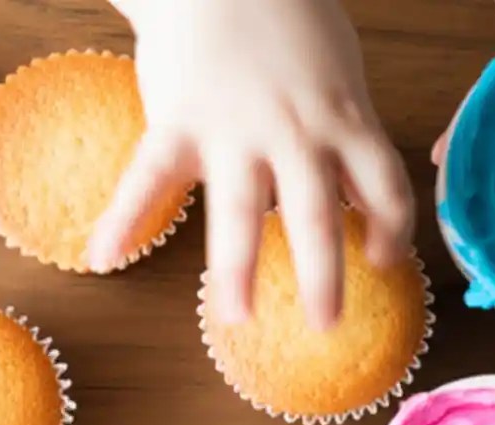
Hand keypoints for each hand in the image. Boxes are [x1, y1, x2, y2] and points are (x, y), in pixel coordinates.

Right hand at [90, 0, 414, 328]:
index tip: (385, 263)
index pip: (383, 188)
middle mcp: (294, 134)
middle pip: (317, 218)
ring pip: (239, 215)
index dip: (391, 232)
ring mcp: (233, 133)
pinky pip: (147, 181)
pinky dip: (122, 221)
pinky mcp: (177, 125)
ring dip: (236, 273)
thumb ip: (344, 126)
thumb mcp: (337, 68)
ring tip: (236, 318)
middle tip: (324, 324)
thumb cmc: (284, 15)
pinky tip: (103, 258)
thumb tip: (355, 184)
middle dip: (322, 278)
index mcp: (342, 117)